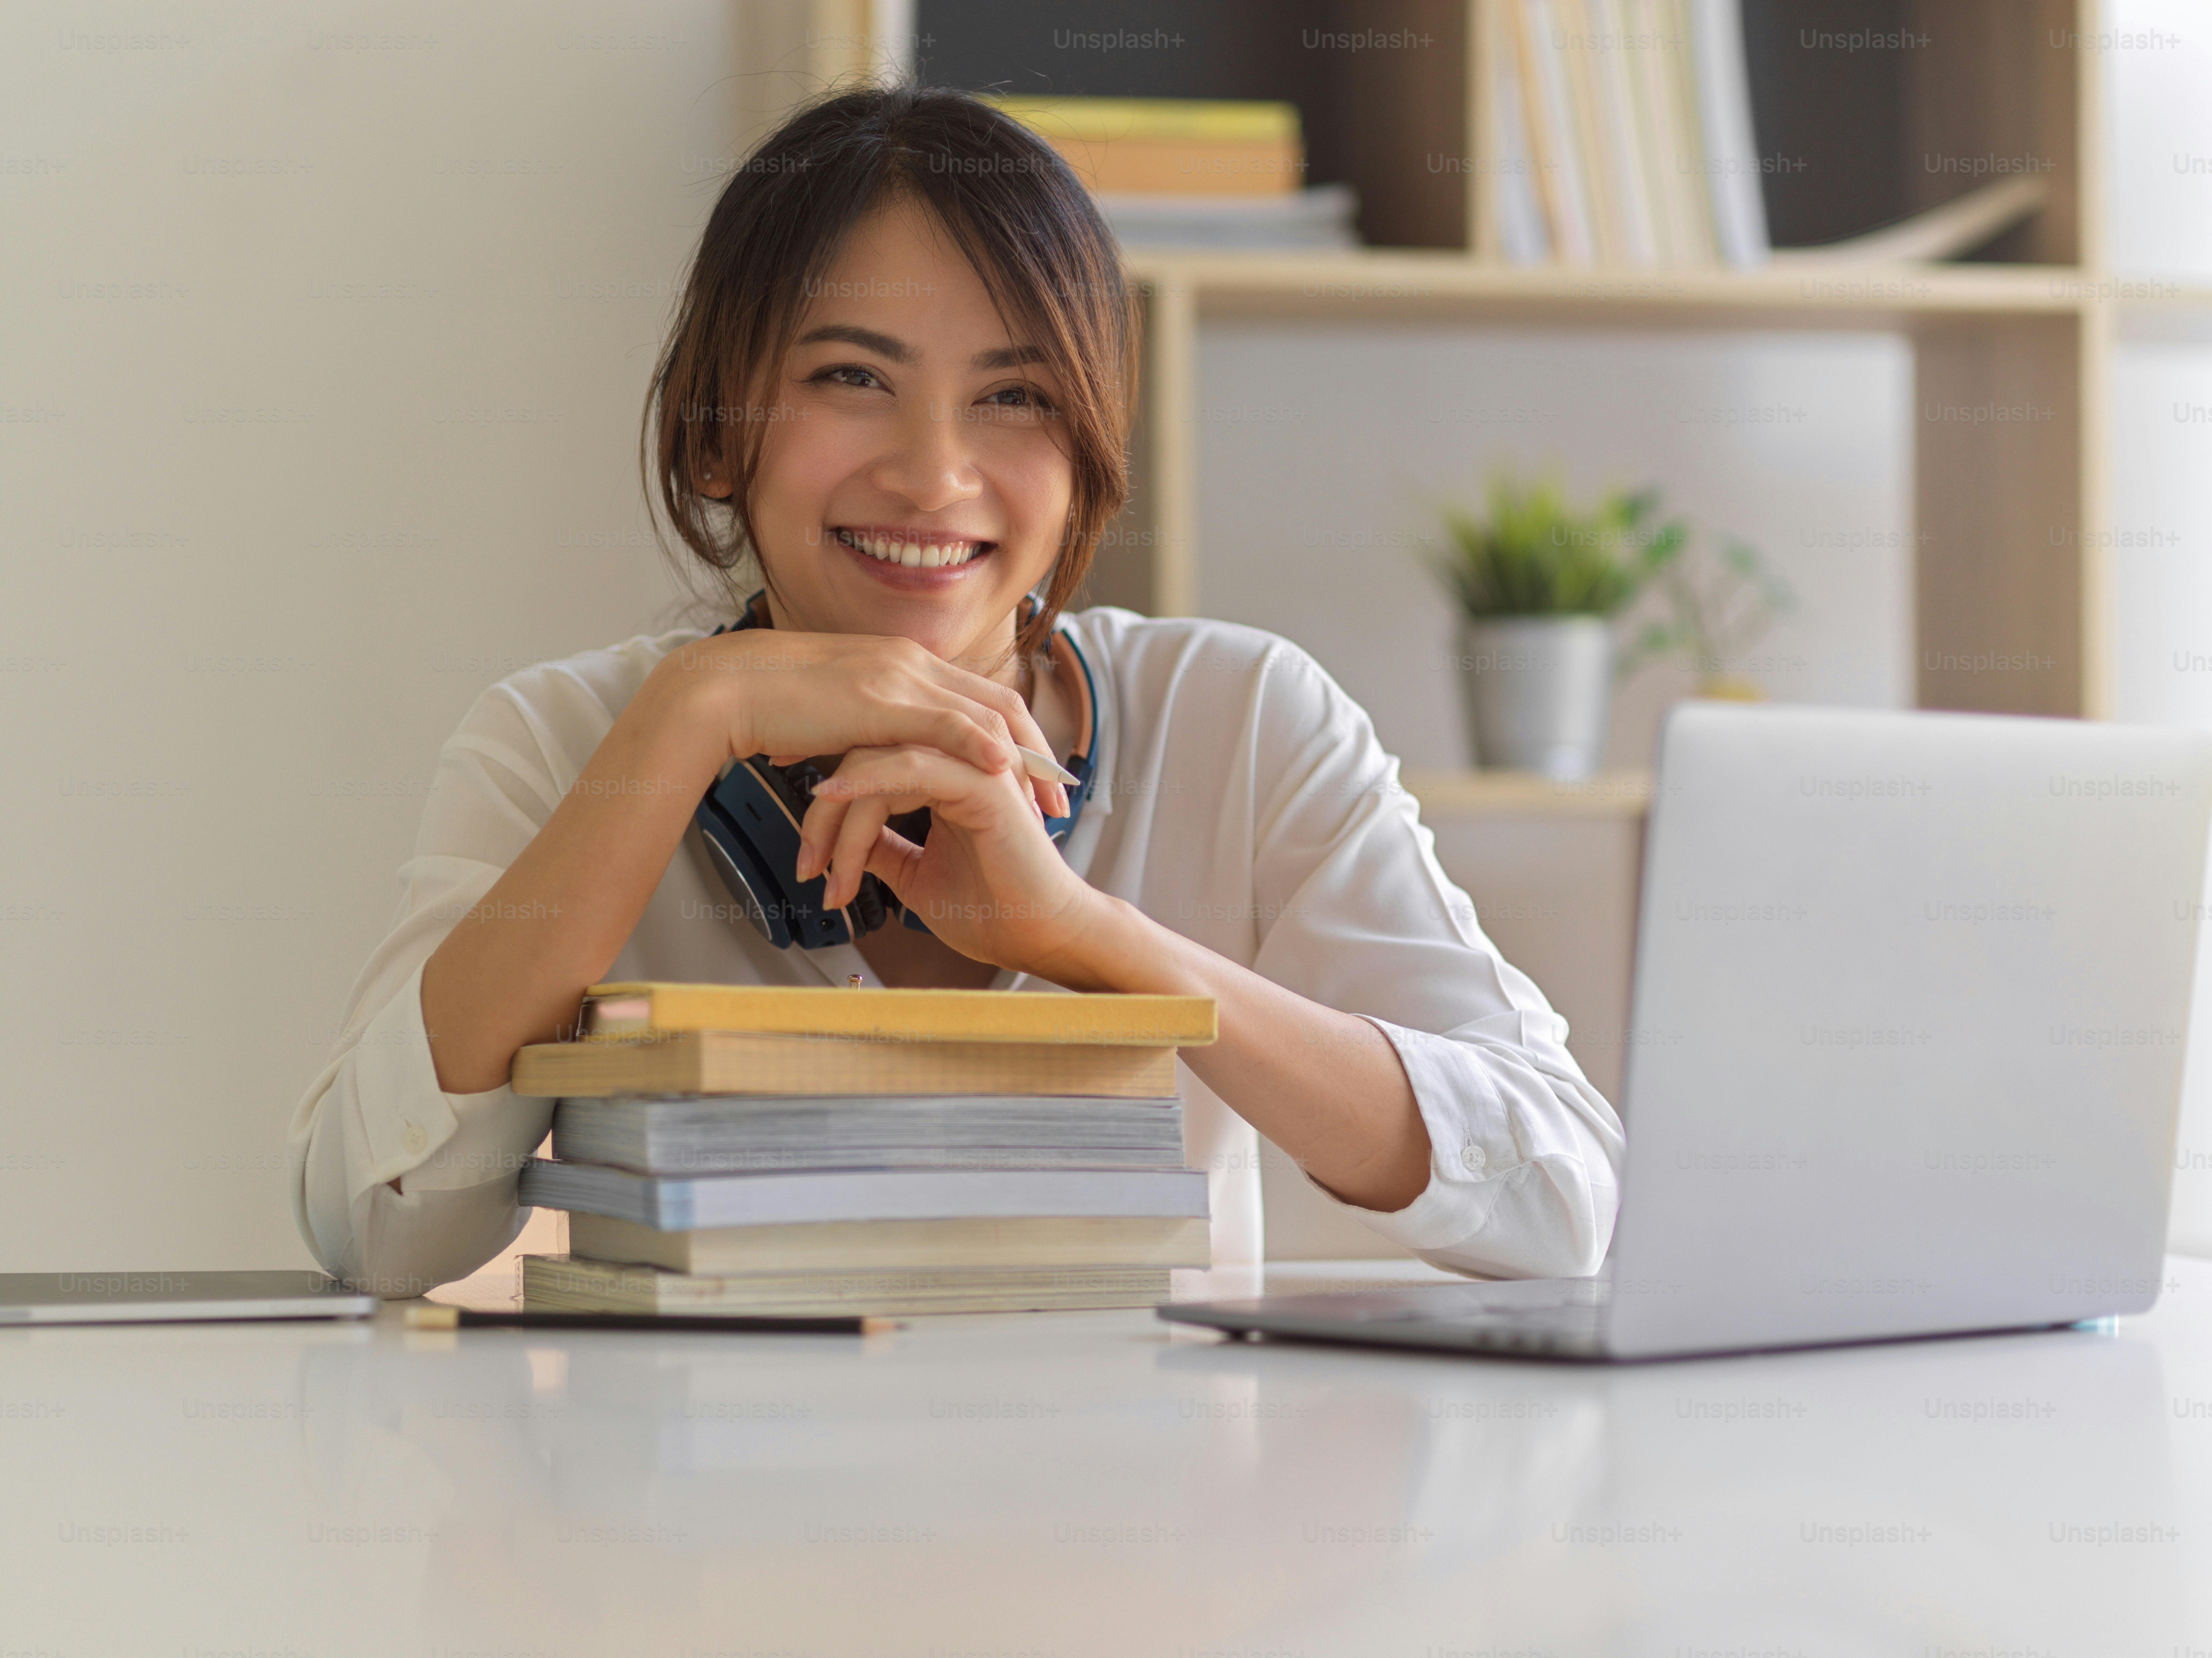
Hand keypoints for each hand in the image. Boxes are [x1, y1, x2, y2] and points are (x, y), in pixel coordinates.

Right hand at [658, 630, 1068, 817]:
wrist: (723, 688)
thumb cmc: (772, 706)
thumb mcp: (839, 714)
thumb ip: (872, 728)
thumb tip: (887, 756)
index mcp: (905, 664)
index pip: (983, 698)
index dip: (1022, 737)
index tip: (1042, 777)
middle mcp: (912, 662)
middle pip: (1001, 705)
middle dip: (1041, 753)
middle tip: (1064, 798)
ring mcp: (898, 676)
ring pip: (985, 714)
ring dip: (1025, 759)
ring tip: (1048, 802)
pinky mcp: (879, 698)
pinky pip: (946, 719)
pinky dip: (982, 743)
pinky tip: (1006, 770)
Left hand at [794, 742, 1098, 974]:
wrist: (1042, 937)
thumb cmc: (994, 911)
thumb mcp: (916, 876)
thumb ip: (882, 849)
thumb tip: (844, 842)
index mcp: (947, 778)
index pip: (871, 766)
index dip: (828, 805)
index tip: (806, 855)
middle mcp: (960, 762)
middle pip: (868, 755)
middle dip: (823, 812)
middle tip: (805, 865)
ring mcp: (974, 765)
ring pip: (881, 761)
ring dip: (837, 813)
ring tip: (817, 863)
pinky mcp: (984, 782)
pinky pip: (911, 767)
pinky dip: (866, 781)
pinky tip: (832, 800)